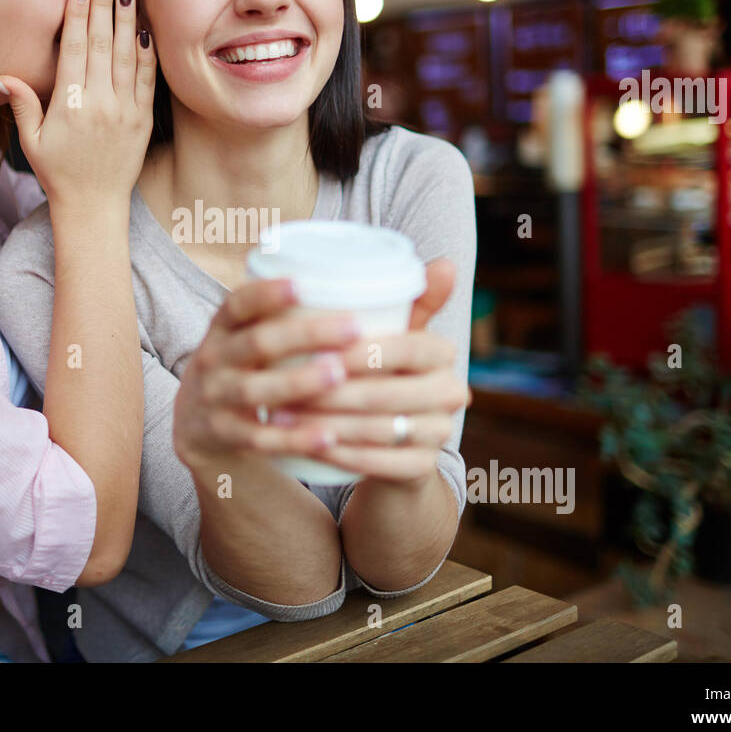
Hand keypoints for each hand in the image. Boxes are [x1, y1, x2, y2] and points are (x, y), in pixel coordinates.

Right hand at [0, 0, 154, 211]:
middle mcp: (100, 103)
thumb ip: (22, 104)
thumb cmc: (59, 173)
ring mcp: (125, 110)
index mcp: (69, 105)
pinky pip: (146, 78)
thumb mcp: (32, 141)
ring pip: (127, 55)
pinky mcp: (143, 119)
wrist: (94, 207)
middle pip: (102, 43)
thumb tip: (1, 74)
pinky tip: (144, 27)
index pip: (74, 48)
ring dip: (126, 19)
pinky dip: (147, 51)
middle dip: (103, 4)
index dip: (78, 14)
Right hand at [172, 278, 366, 471]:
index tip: (300, 285)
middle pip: (256, 343)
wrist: (194, 426)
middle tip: (353, 327)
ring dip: (298, 381)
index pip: (237, 305)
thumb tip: (345, 286)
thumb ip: (273, 319)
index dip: (265, 294)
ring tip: (338, 374)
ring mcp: (215, 399)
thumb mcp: (239, 340)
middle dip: (305, 334)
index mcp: (220, 330)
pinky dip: (292, 438)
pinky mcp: (223, 436)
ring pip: (255, 390)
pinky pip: (260, 439)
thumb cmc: (237, 370)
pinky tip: (327, 436)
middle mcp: (213, 360)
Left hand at [266, 258, 471, 483]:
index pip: (410, 345)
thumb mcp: (390, 333)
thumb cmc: (382, 372)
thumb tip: (443, 261)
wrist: (399, 440)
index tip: (318, 351)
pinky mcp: (421, 470)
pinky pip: (377, 464)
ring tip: (279, 416)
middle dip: (330, 391)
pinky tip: (305, 447)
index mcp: (443, 353)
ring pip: (377, 429)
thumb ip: (404, 298)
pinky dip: (338, 456)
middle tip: (282, 388)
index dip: (364, 349)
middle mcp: (451, 394)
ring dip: (324, 424)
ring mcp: (439, 435)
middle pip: (386, 391)